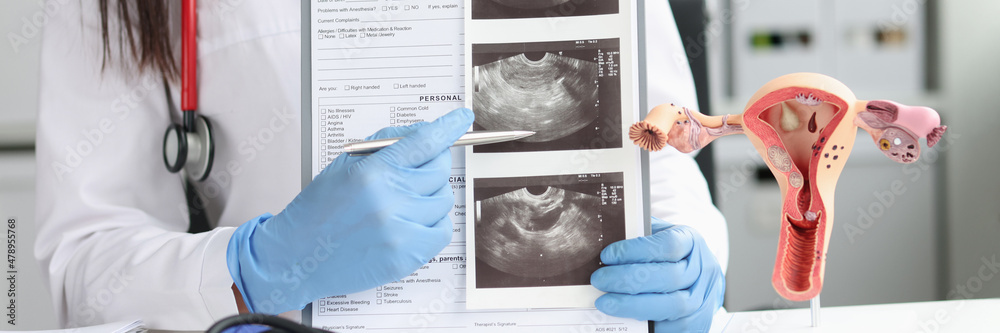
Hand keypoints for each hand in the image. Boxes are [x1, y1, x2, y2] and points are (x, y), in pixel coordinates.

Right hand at [227, 108, 473, 313]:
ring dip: (429, 198)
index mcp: (372, 171)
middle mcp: (389, 198)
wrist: (295, 256)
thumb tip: (420, 132)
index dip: (448, 127)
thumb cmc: (318, 210)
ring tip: (402, 204)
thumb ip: (383, 145)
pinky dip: (432, 225)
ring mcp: (400, 229)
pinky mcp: (406, 256)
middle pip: (439, 171)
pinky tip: (411, 223)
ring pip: (443, 200)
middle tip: (414, 173)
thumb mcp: (344, 165)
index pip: (424, 141)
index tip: (461, 119)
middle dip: (431, 167)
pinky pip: (442, 231)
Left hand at [591, 217, 724, 331]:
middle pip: (668, 277)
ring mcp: (701, 301)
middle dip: (628, 279)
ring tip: (604, 302)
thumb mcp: (658, 237)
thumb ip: (638, 235)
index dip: (635, 250)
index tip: (607, 255)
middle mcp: (702, 271)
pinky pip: (669, 328)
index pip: (668, 245)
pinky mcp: (696, 325)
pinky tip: (622, 319)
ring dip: (633, 305)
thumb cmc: (670, 257)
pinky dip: (643, 323)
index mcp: (692, 242)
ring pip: (671, 305)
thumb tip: (605, 239)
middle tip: (599, 280)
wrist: (699, 283)